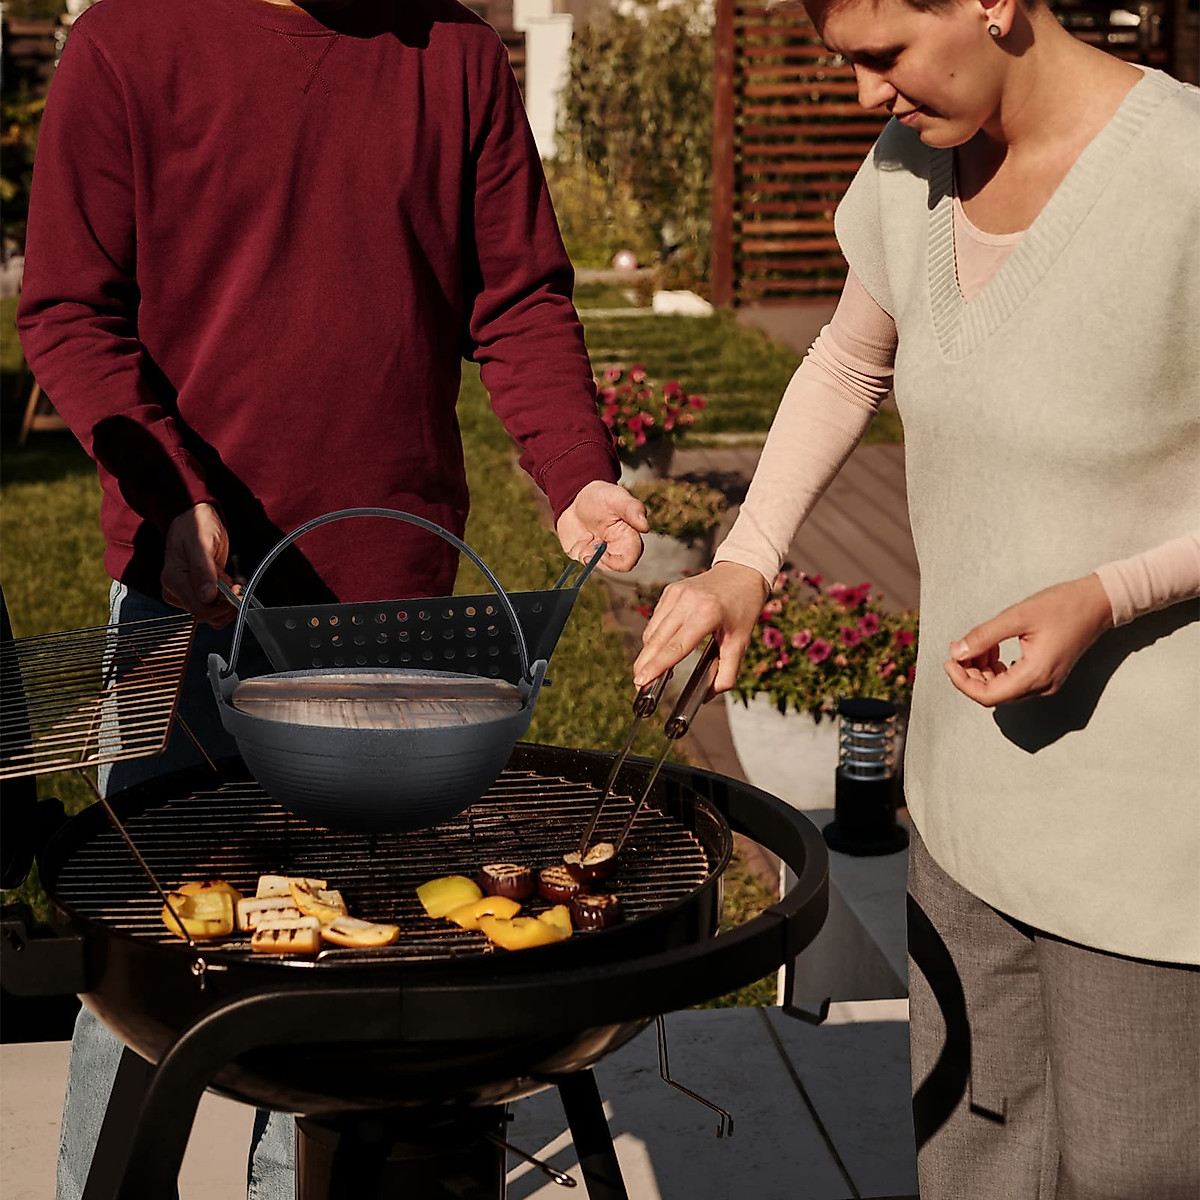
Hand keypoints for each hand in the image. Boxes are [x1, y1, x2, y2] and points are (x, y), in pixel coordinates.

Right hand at [161, 503, 233, 627]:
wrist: (192, 517)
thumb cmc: (195, 525)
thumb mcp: (200, 542)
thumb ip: (203, 569)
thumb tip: (206, 596)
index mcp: (173, 580)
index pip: (199, 610)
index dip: (221, 606)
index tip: (236, 593)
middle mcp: (176, 590)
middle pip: (205, 615)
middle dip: (225, 605)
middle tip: (237, 586)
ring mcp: (185, 593)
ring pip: (210, 615)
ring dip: (226, 605)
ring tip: (232, 584)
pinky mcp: (195, 592)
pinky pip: (211, 607)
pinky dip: (224, 602)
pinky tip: (228, 587)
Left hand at [556, 480, 648, 571]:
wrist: (575, 498)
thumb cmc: (601, 496)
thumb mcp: (617, 498)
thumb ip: (632, 510)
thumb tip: (645, 527)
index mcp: (629, 536)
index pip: (630, 559)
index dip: (619, 563)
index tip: (603, 552)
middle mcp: (617, 547)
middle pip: (615, 567)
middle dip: (603, 561)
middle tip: (592, 547)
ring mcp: (601, 553)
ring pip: (600, 568)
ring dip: (591, 559)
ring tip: (586, 541)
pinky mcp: (586, 555)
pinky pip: (586, 565)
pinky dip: (582, 558)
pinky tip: (581, 544)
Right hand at [633, 560, 770, 695]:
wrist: (742, 571)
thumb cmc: (744, 605)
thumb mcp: (742, 642)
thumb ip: (728, 672)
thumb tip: (709, 695)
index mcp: (707, 613)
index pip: (675, 646)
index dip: (656, 666)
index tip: (642, 682)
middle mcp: (687, 601)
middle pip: (656, 640)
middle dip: (644, 664)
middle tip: (639, 685)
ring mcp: (675, 594)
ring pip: (652, 631)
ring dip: (649, 653)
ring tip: (651, 670)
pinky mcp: (669, 591)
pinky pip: (656, 620)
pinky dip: (655, 637)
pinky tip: (661, 648)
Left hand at [943, 574, 1114, 706]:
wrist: (1099, 602)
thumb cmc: (1062, 605)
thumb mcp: (1016, 616)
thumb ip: (984, 636)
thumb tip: (956, 652)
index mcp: (1035, 675)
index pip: (987, 696)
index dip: (961, 681)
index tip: (948, 661)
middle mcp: (1042, 686)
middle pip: (993, 694)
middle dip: (970, 673)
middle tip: (958, 649)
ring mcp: (1046, 682)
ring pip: (1002, 688)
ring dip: (982, 670)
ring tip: (977, 645)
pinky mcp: (1047, 674)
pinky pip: (1014, 680)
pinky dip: (997, 668)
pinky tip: (992, 648)